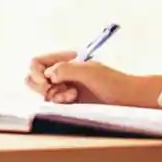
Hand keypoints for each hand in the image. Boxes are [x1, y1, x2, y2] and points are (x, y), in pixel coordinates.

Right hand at [25, 50, 161, 106]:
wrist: (127, 98)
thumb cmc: (112, 82)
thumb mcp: (89, 72)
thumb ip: (66, 69)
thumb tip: (48, 74)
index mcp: (65, 58)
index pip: (37, 62)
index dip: (36, 72)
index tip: (47, 82)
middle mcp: (62, 70)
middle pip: (34, 76)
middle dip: (41, 85)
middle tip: (53, 90)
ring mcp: (64, 85)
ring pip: (42, 91)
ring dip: (53, 95)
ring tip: (71, 96)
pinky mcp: (68, 100)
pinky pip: (52, 102)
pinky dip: (59, 102)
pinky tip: (73, 100)